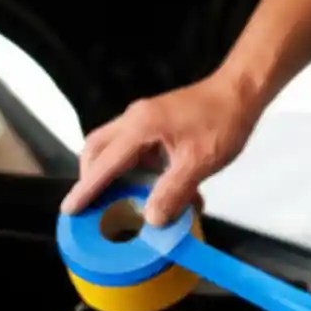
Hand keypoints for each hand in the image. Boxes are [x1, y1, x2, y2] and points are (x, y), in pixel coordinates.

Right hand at [60, 69, 263, 224]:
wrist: (241, 91)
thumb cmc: (223, 121)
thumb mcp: (199, 163)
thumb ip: (173, 192)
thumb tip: (151, 219)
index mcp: (140, 128)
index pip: (104, 164)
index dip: (86, 190)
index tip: (69, 209)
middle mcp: (135, 120)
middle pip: (96, 148)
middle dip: (91, 177)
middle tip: (93, 205)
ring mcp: (146, 119)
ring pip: (114, 147)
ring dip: (114, 173)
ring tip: (122, 201)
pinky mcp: (157, 122)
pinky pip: (136, 147)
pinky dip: (137, 169)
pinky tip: (155, 188)